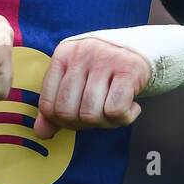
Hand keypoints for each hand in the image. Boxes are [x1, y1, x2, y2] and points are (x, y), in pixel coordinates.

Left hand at [34, 36, 151, 138]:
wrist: (141, 50)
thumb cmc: (103, 71)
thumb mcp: (75, 81)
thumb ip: (55, 106)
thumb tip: (42, 133)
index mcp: (63, 55)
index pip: (48, 104)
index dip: (61, 122)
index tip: (77, 118)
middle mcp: (81, 54)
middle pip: (68, 112)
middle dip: (82, 124)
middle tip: (98, 115)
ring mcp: (105, 60)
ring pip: (91, 114)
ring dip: (104, 122)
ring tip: (114, 110)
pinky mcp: (129, 70)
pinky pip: (115, 111)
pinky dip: (124, 118)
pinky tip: (130, 106)